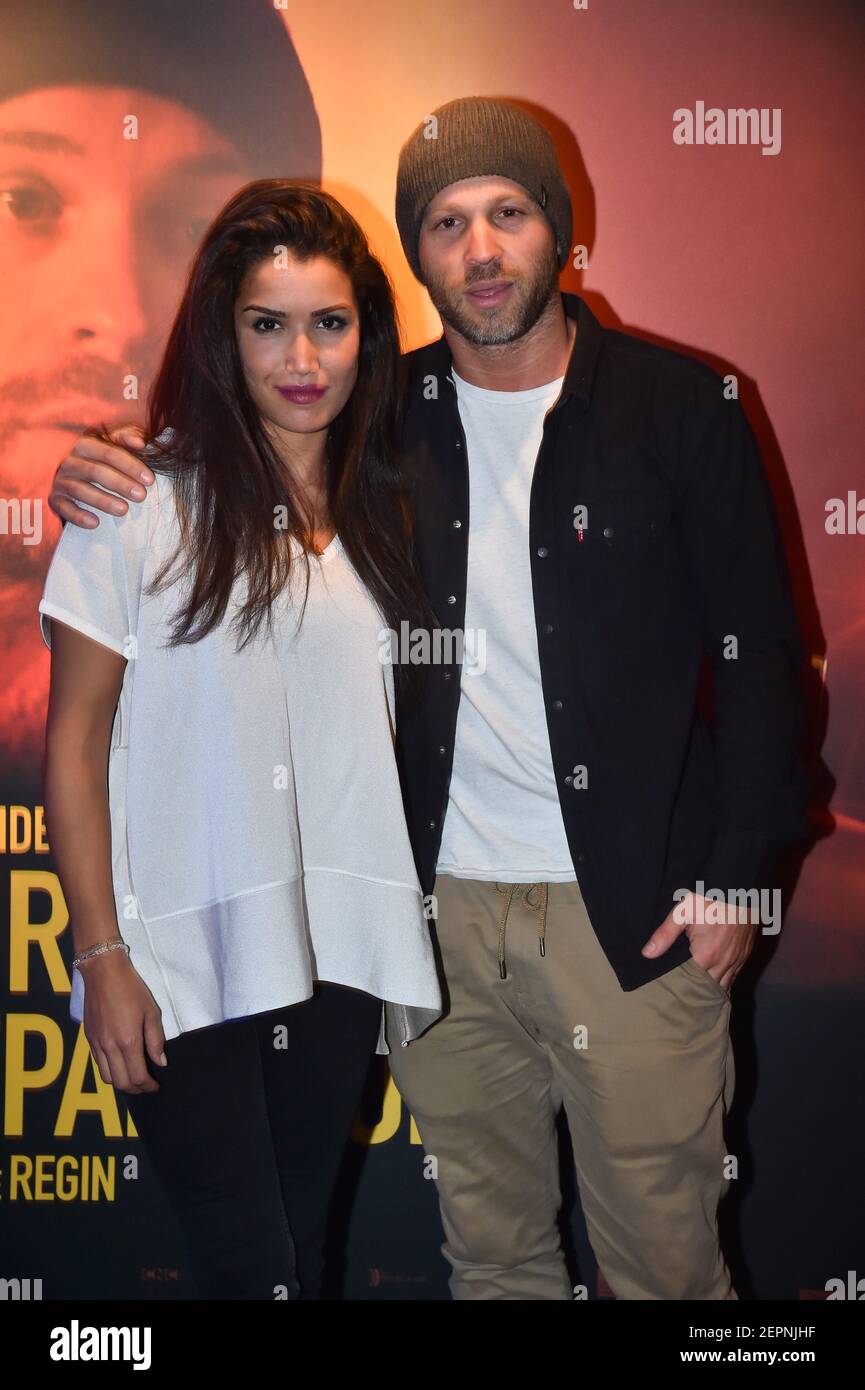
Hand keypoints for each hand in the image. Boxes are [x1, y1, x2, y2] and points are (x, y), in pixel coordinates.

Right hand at [48, 424, 152, 527]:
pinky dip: (78, 516)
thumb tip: (140, 443)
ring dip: (102, 500)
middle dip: (120, 484)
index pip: (109, 453)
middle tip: (141, 496)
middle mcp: (69, 460)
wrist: (69, 472)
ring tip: (123, 510)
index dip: (130, 466)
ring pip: (79, 489)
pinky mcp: (54, 498)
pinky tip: (95, 523)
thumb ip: (126, 440)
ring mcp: (60, 479)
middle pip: (95, 471)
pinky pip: (63, 507)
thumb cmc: (99, 457)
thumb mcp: (111, 443)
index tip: (150, 480)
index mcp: (84, 443)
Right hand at [80, 950, 166, 1092]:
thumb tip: (160, 1063)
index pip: (137, 1077)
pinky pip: (98, 1064)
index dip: (148, 1086)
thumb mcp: (151, 1012)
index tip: (156, 1086)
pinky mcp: (89, 1039)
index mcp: (128, 1041)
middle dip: (136, 1089)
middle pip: (121, 1083)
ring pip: (107, 1078)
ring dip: (121, 1083)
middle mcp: (110, 1047)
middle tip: (146, 1085)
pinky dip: (110, 1071)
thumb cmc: (131, 989)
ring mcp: (97, 1044)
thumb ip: (155, 1040)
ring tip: (133, 1076)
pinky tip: (120, 1063)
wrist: (103, 973)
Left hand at [641, 890, 758, 991]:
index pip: (692, 984)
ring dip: (713, 990)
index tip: (671, 989)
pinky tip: (717, 982)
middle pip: (709, 989)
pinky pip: (736, 975)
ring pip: (725, 984)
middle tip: (682, 997)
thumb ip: (665, 934)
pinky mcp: (746, 954)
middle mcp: (724, 963)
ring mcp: (738, 959)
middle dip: (697, 993)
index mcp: (706, 956)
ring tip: (698, 996)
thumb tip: (647, 954)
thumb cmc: (710, 898)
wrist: (740, 888)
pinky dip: (726, 980)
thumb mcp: (683, 912)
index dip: (682, 987)